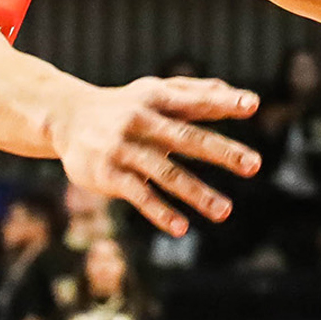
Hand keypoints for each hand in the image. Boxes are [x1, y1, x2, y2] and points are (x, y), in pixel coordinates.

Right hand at [50, 77, 261, 235]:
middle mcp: (142, 121)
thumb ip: (193, 92)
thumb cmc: (123, 105)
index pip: (196, 101)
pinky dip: (160, 212)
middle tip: (254, 165)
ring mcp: (124, 149)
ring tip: (225, 211)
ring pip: (166, 173)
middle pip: (187, 137)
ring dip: (197, 193)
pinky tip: (182, 228)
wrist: (66, 117)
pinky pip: (139, 195)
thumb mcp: (154, 91)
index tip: (253, 104)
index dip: (223, 102)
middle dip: (222, 151)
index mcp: (157, 99)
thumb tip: (232, 93)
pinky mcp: (109, 174)